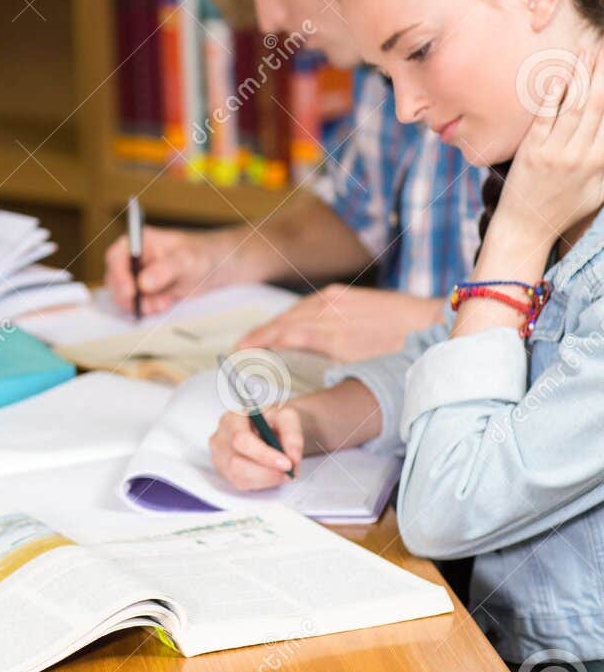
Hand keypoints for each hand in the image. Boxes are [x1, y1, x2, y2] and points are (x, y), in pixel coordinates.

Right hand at [104, 226, 234, 315]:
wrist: (218, 268)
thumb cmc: (203, 254)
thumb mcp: (186, 260)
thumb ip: (165, 270)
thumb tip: (143, 283)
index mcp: (139, 242)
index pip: (116, 256)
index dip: (118, 274)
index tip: (129, 291)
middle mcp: (134, 259)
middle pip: (115, 279)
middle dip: (127, 295)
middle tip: (141, 305)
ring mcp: (139, 277)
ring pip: (125, 295)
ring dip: (140, 304)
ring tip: (161, 302)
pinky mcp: (146, 292)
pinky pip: (138, 305)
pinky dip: (149, 309)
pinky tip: (165, 303)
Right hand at [208, 405, 304, 490]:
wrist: (269, 425)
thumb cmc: (273, 420)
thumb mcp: (287, 417)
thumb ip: (292, 436)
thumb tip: (292, 459)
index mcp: (232, 418)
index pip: (241, 439)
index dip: (264, 455)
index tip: (287, 464)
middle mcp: (220, 437)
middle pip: (236, 463)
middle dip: (267, 473)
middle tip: (288, 472)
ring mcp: (219, 456)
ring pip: (238, 478)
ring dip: (265, 479)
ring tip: (281, 472)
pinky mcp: (223, 470)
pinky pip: (241, 484)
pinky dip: (261, 483)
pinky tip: (269, 473)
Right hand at [237, 286, 442, 361]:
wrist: (429, 322)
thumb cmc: (399, 351)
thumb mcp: (362, 368)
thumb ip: (330, 368)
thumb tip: (312, 378)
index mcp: (331, 332)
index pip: (283, 334)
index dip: (259, 341)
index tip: (241, 348)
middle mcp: (328, 311)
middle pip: (284, 320)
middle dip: (261, 331)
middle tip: (243, 344)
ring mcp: (335, 298)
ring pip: (295, 309)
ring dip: (277, 321)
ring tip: (262, 333)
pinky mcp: (343, 293)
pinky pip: (308, 302)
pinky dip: (294, 312)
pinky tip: (291, 320)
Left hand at [496, 44, 603, 245]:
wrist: (527, 227)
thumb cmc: (567, 208)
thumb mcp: (601, 190)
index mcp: (602, 163)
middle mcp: (581, 155)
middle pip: (598, 105)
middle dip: (603, 74)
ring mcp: (554, 152)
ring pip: (574, 106)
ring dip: (582, 76)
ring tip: (588, 52)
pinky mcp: (530, 151)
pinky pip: (544, 118)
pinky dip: (552, 96)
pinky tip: (559, 76)